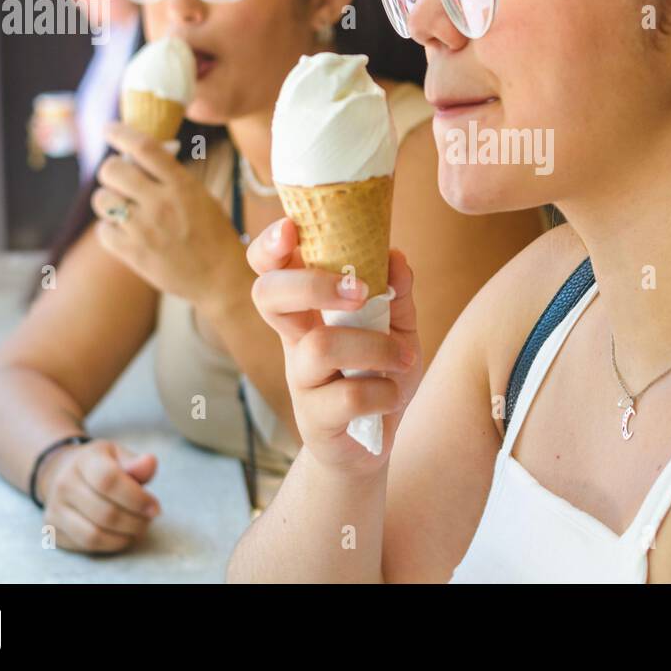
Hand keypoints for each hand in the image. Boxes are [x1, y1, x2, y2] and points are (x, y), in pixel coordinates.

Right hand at [38, 440, 161, 553]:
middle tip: (149, 519)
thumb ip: (136, 463)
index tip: (155, 508)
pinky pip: (85, 546)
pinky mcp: (54, 530)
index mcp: (84, 460)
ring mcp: (55, 509)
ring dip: (123, 537)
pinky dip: (110, 545)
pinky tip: (122, 535)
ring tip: (138, 528)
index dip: (136, 498)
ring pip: (93, 535)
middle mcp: (64, 484)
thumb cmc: (100, 465)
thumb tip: (149, 464)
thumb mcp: (118, 455)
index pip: (109, 481)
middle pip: (104, 512)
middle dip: (135, 521)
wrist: (61, 473)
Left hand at [91, 122, 247, 305]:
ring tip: (123, 208)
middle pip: (112, 169)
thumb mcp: (201, 197)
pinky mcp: (133, 253)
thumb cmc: (213, 234)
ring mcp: (144, 229)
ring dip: (109, 200)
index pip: (143, 147)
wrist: (220, 278)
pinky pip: (103, 229)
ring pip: (102, 199)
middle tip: (119, 178)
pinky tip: (126, 232)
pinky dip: (110, 228)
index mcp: (182, 185)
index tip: (109, 128)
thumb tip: (136, 156)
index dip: (120, 133)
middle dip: (111, 170)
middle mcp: (161, 204)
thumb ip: (171, 177)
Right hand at [247, 218, 424, 477]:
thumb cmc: (379, 376)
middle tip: (359, 291)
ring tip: (403, 358)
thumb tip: (395, 255)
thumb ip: (397, 294)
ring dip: (374, 348)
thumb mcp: (398, 330)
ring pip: (320, 347)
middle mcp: (295, 341)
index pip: (270, 269)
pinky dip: (384, 392)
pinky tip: (393, 396)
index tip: (291, 227)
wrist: (375, 443)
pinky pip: (347, 397)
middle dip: (311, 283)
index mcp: (309, 311)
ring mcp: (300, 381)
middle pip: (268, 296)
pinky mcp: (315, 420)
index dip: (270, 245)